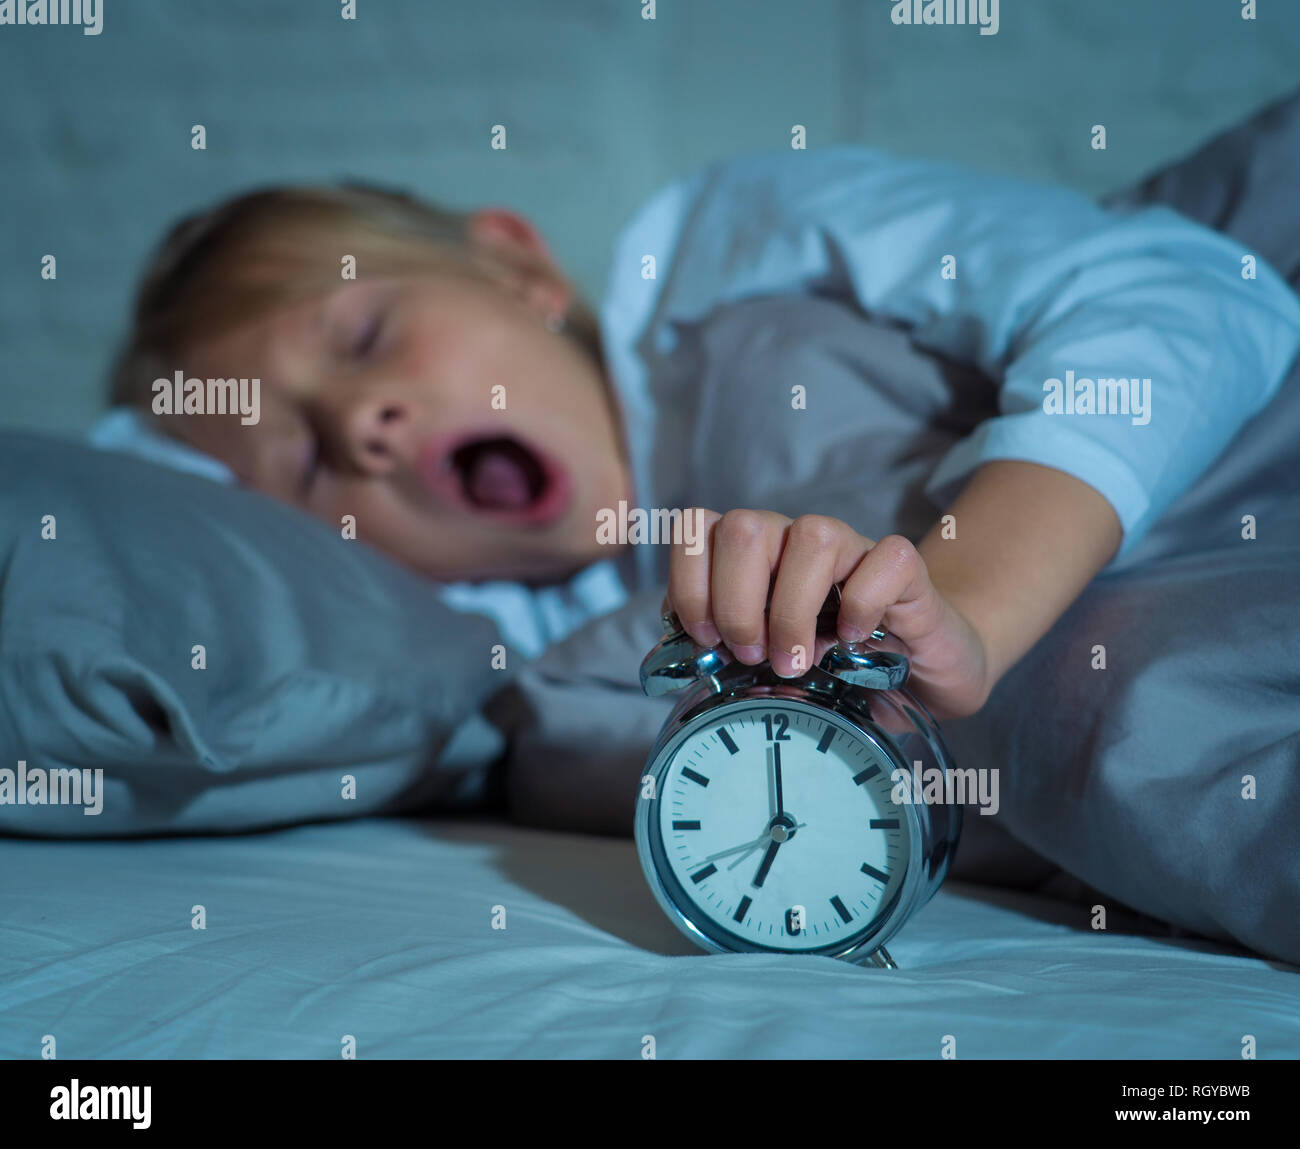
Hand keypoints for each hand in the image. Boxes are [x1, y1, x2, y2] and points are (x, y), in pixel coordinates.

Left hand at [665, 509, 991, 719]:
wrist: (915, 672)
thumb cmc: (831, 666)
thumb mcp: (763, 663)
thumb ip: (721, 648)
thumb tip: (678, 653)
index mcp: (750, 555)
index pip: (694, 529)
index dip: (689, 586)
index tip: (707, 641)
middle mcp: (793, 539)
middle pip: (742, 527)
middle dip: (737, 604)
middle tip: (753, 656)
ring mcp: (850, 545)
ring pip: (809, 534)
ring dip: (792, 611)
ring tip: (798, 661)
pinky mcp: (902, 564)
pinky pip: (880, 560)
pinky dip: (861, 605)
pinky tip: (853, 638)